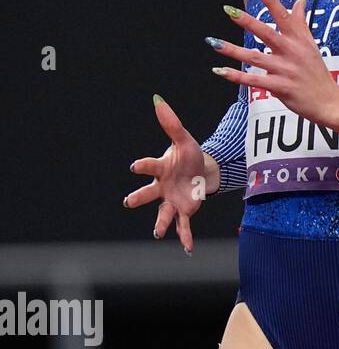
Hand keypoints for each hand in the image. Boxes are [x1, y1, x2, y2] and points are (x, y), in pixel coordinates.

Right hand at [125, 95, 207, 253]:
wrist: (201, 171)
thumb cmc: (187, 155)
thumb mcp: (183, 139)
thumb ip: (171, 122)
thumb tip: (158, 99)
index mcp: (160, 168)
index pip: (149, 166)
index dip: (142, 166)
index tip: (135, 167)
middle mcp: (161, 187)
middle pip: (147, 193)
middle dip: (138, 197)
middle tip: (128, 201)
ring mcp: (171, 201)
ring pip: (162, 213)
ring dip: (159, 223)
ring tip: (156, 232)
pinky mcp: (184, 211)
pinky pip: (183, 226)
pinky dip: (184, 237)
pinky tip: (188, 249)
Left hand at [208, 0, 338, 133]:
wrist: (328, 101)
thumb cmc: (317, 72)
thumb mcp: (311, 44)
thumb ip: (301, 22)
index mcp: (299, 40)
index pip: (284, 16)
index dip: (271, 1)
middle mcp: (292, 52)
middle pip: (266, 33)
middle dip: (246, 21)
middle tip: (229, 11)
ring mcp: (285, 70)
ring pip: (254, 57)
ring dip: (232, 50)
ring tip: (214, 42)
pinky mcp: (280, 87)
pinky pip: (253, 80)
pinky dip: (236, 76)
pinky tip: (220, 71)